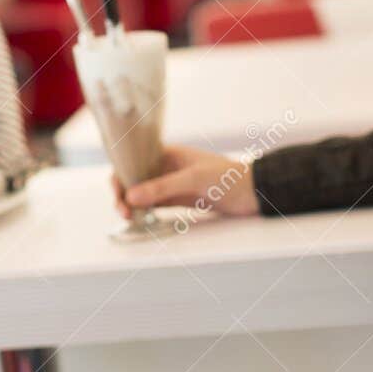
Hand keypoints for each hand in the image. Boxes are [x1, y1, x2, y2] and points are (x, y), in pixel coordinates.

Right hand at [112, 144, 259, 219]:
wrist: (253, 192)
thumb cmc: (227, 177)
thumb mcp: (193, 180)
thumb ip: (162, 188)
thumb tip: (130, 197)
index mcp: (167, 153)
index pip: (134, 159)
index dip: (121, 174)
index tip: (119, 193)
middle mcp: (165, 167)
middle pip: (133, 177)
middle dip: (123, 192)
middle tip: (124, 212)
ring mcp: (170, 183)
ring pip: (141, 192)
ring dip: (131, 203)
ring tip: (129, 218)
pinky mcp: (177, 199)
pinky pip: (153, 204)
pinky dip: (143, 210)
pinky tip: (139, 218)